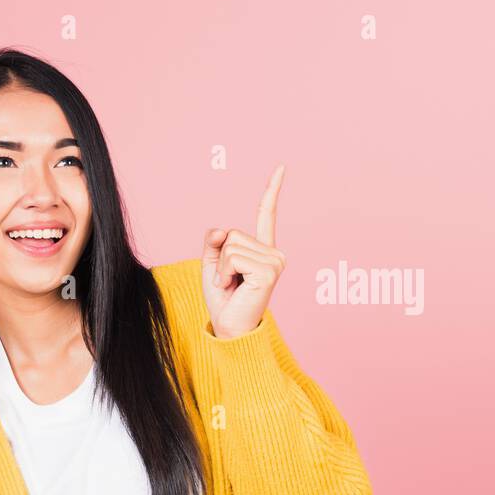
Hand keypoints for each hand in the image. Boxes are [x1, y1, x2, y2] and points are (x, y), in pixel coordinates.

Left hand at [201, 163, 286, 339]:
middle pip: (233, 233)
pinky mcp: (269, 271)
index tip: (282, 167)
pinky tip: (233, 287)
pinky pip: (232, 256)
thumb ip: (214, 241)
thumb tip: (222, 230)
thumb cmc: (224, 299)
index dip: (272, 190)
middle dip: (220, 257)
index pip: (266, 215)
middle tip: (229, 281)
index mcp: (263, 250)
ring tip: (231, 286)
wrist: (230, 327)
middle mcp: (274, 253)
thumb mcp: (212, 263)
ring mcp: (275, 262)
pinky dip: (224, 272)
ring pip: (231, 244)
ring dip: (221, 267)